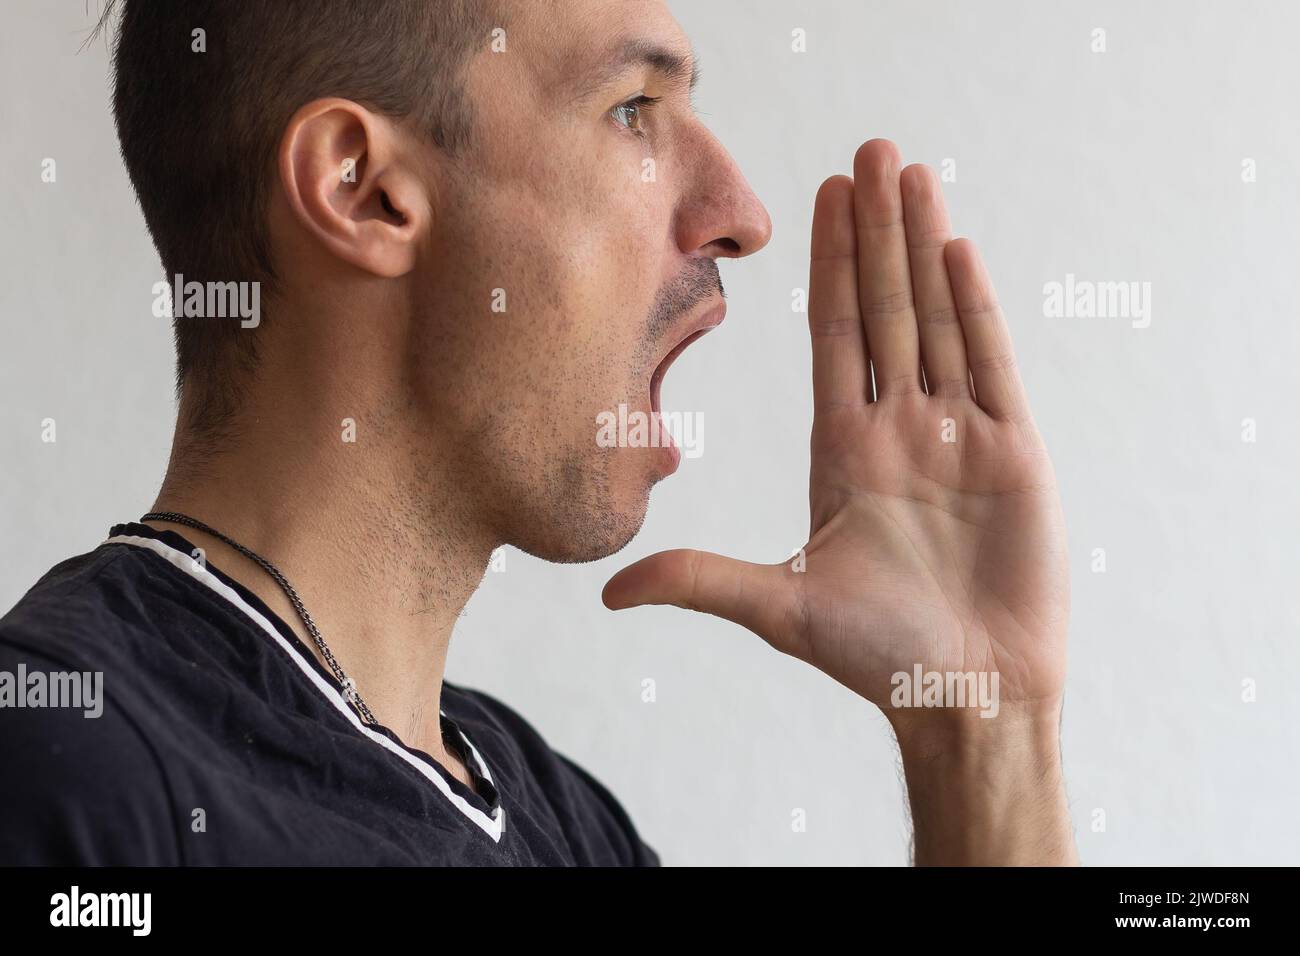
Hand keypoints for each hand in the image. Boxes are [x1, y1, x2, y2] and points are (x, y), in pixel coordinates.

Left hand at [604, 140, 1068, 729]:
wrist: (967, 694)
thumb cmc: (877, 657)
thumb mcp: (779, 606)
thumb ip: (700, 580)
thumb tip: (607, 591)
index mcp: (842, 449)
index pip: (833, 335)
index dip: (828, 265)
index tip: (819, 197)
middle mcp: (897, 428)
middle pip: (885, 308)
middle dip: (877, 230)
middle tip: (869, 150)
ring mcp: (956, 434)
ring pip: (936, 318)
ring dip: (924, 246)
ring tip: (913, 173)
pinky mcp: (1013, 451)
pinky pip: (990, 363)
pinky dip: (974, 307)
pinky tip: (956, 248)